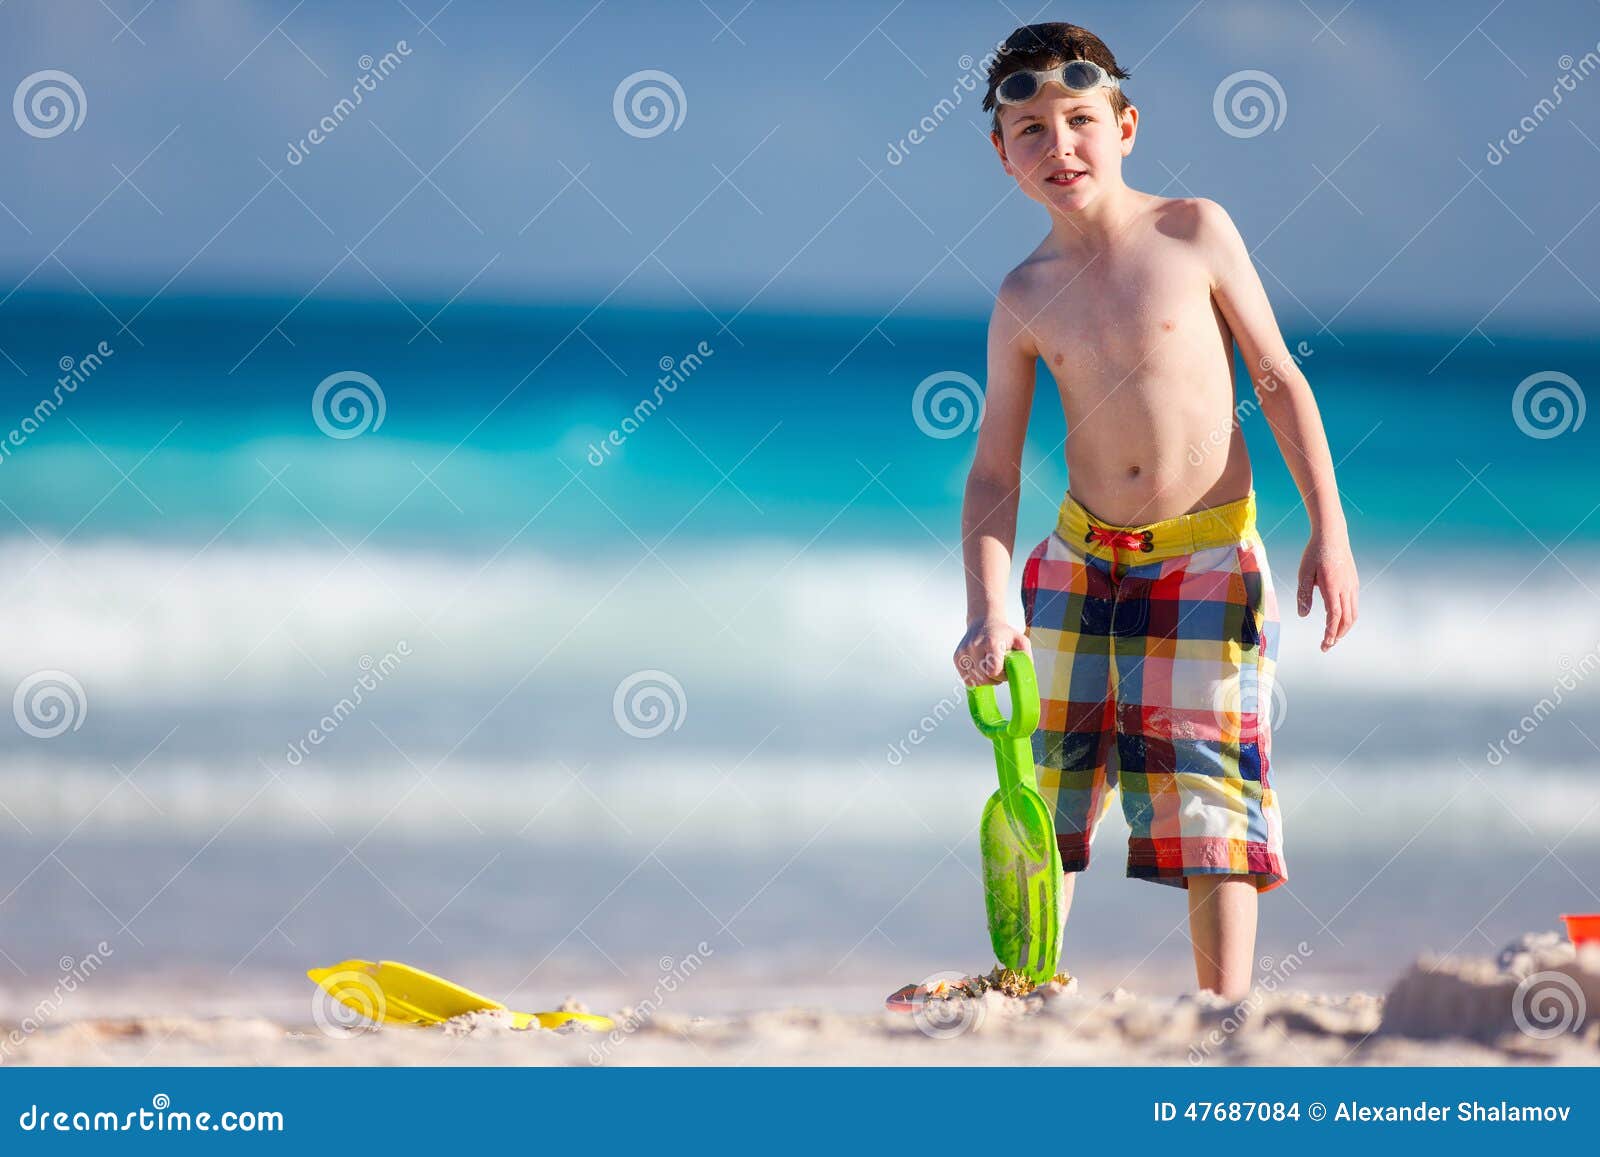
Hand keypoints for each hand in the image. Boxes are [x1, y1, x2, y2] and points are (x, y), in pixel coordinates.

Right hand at [954, 618, 1030, 685]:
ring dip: (985, 680)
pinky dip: (976, 678)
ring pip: (975, 681)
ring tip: (990, 668)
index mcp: (991, 642)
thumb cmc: (1003, 633)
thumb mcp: (1020, 640)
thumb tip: (1025, 675)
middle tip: (999, 670)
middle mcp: (974, 646)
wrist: (983, 622)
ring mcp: (964, 652)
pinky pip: (967, 679)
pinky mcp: (957, 657)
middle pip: (985, 679)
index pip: (994, 671)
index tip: (1005, 669)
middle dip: (995, 679)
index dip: (1002, 676)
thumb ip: (1026, 656)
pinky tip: (981, 668)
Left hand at [1296, 529, 1358, 650]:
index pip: (1334, 616)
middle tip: (1326, 646)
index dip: (1330, 633)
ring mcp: (1352, 586)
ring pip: (1353, 614)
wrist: (1332, 535)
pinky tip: (1337, 619)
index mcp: (1332, 587)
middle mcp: (1346, 589)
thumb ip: (1304, 595)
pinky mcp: (1353, 583)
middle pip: (1347, 619)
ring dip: (1344, 628)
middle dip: (1338, 635)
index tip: (1324, 644)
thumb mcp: (1304, 573)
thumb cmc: (1315, 553)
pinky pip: (1353, 605)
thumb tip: (1303, 615)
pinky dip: (1347, 617)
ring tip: (1333, 637)